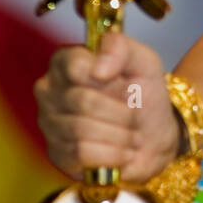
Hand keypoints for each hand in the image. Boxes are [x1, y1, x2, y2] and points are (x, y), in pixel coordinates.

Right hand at [33, 31, 182, 183]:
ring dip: (120, 135)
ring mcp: (49, 122)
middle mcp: (50, 90)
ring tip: (132, 135)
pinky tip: (123, 151)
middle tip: (135, 116)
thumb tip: (98, 68)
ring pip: (81, 130)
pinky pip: (82, 153)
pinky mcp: (57, 153)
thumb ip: (121, 49)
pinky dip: (112, 154)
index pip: (74, 64)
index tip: (127, 83)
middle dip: (120, 113)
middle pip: (82, 101)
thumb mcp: (144, 62)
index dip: (104, 76)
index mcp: (66, 60)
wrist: (153, 138)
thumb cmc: (143, 95)